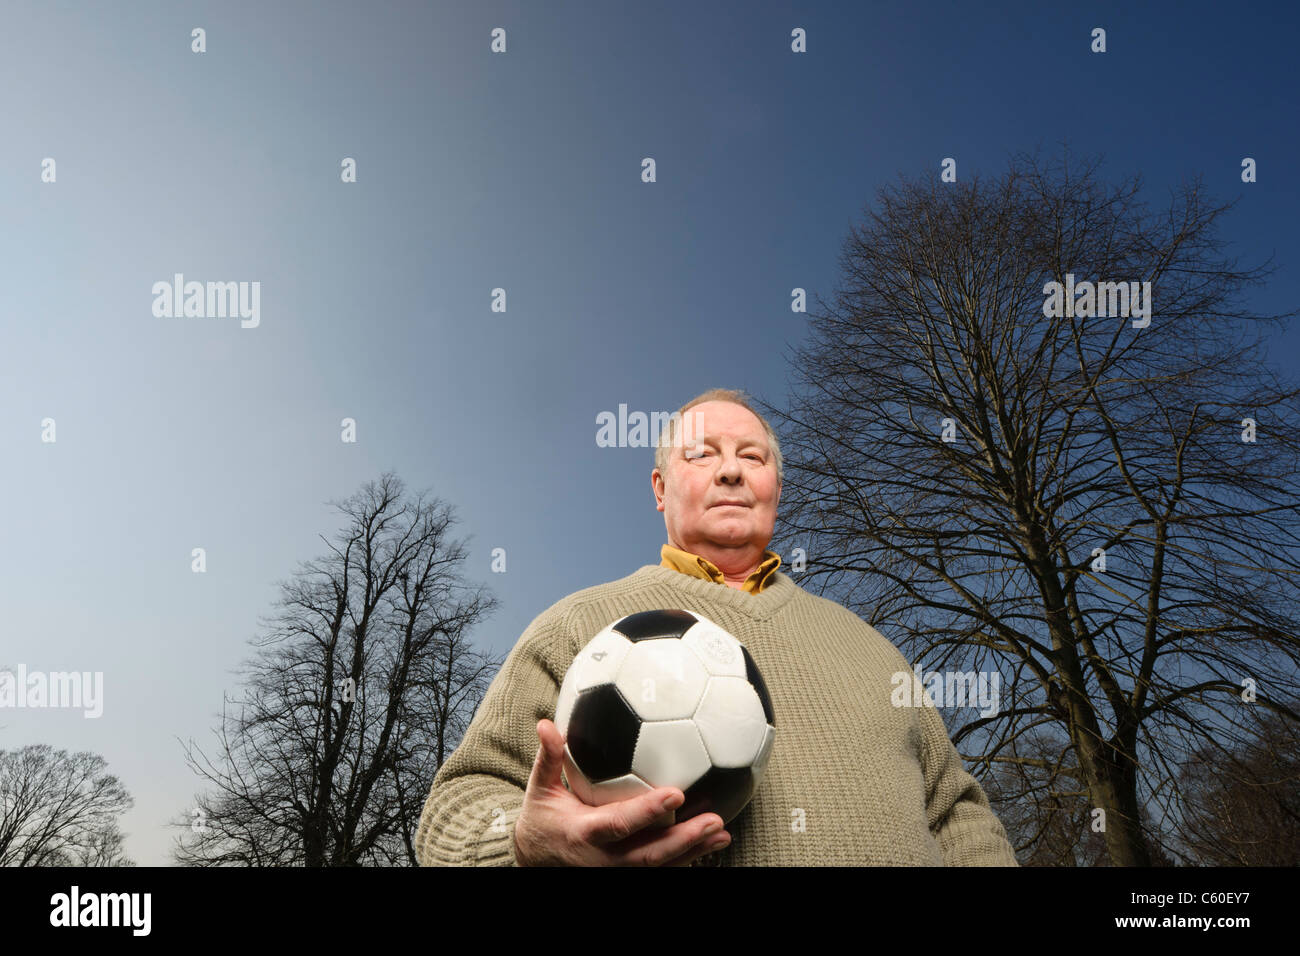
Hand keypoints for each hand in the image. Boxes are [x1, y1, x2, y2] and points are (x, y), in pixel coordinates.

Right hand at [512, 718, 730, 865]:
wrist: (536, 859)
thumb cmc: (542, 819)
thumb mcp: (539, 789)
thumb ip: (548, 757)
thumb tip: (545, 724)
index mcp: (585, 834)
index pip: (620, 824)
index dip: (647, 811)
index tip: (675, 793)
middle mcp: (604, 859)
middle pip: (649, 854)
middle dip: (683, 839)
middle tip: (713, 820)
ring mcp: (616, 871)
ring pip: (660, 866)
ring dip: (693, 850)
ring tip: (722, 832)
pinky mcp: (627, 874)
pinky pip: (661, 869)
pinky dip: (689, 858)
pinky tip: (714, 843)